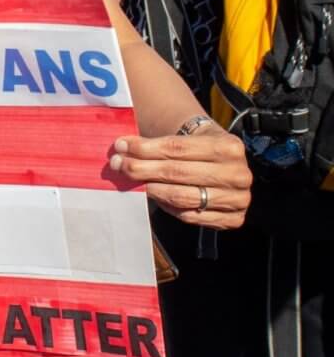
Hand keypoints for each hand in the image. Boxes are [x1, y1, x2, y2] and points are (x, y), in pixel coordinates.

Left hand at [110, 127, 251, 228]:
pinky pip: (190, 216)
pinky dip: (169, 208)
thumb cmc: (198, 148)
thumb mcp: (186, 137)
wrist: (222, 163)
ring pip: (182, 197)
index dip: (144, 148)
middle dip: (142, 168)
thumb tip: (121, 148)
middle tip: (118, 165)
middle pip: (177, 172)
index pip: (177, 148)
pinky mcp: (234, 219)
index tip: (121, 147)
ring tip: (132, 182)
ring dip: (151, 189)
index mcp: (228, 146)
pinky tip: (155, 196)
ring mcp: (238, 199)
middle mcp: (238, 174)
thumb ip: (156, 144)